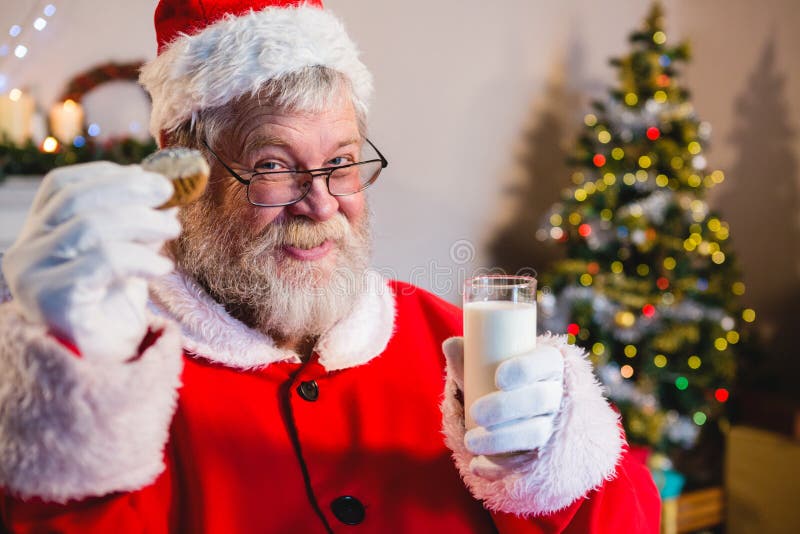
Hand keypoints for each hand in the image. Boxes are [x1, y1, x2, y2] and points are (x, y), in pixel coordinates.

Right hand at [2, 162, 179, 360]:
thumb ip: (137, 229)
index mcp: (37, 236)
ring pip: (91, 226)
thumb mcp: (126, 260)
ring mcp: (33, 276)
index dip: (107, 174)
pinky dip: (141, 258)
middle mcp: (25, 252)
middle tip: (169, 193)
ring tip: (173, 228)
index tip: (148, 175)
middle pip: (77, 200)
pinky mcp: (53, 300)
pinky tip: (162, 267)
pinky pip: (104, 261)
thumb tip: (169, 195)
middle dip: (130, 191)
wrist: (102, 369)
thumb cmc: (110, 313)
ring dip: (142, 221)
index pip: (61, 187)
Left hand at [442, 337, 563, 479]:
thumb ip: (467, 357)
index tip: (499, 378)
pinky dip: (500, 467)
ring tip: (470, 442)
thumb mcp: (484, 366)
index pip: (544, 362)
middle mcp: (556, 394)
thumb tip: (450, 344)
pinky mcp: (544, 452)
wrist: (512, 411)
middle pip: (540, 400)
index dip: (525, 370)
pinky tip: (478, 466)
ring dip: (502, 439)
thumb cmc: (495, 379)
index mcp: (547, 364)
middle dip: (506, 407)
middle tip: (475, 413)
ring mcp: (554, 424)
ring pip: (537, 433)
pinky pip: (528, 463)